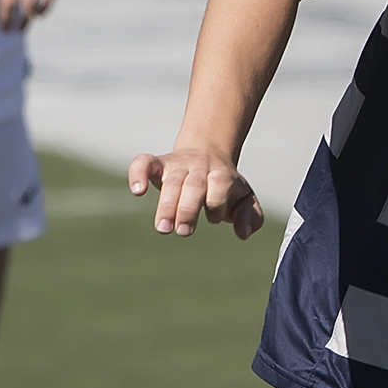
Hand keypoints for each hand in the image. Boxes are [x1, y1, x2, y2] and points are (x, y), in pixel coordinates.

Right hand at [128, 147, 265, 239]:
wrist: (209, 152)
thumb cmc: (226, 185)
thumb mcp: (244, 198)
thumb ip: (250, 216)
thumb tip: (244, 235)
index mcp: (222, 174)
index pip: (221, 185)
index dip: (217, 204)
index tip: (213, 218)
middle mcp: (200, 167)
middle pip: (195, 184)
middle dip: (189, 208)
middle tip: (183, 231)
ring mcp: (177, 165)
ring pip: (172, 181)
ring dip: (167, 205)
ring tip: (164, 228)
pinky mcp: (158, 164)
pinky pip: (144, 163)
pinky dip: (137, 174)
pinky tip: (138, 191)